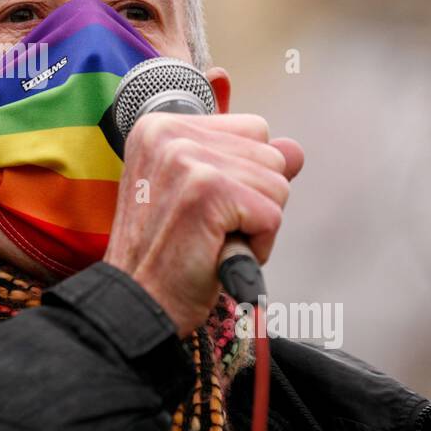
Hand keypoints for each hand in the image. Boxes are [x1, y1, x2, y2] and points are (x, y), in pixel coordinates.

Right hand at [102, 112, 304, 338]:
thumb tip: (295, 150)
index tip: (202, 205)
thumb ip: (248, 164)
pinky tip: (218, 253)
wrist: (135, 303)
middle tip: (207, 228)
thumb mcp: (201, 194)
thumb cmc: (161, 256)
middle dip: (253, 200)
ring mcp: (187, 158)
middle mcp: (169, 134)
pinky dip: (258, 246)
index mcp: (160, 127)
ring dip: (255, 224)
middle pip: (269, 154)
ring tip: (211, 240)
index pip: (251, 130)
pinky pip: (273, 215)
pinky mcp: (208, 190)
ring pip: (277, 184)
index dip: (243, 177)